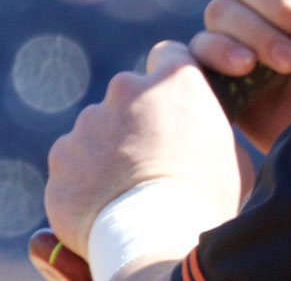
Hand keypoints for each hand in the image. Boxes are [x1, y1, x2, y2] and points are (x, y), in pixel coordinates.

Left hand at [44, 42, 243, 258]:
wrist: (156, 237)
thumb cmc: (205, 196)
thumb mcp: (230, 153)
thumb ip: (206, 128)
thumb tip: (198, 134)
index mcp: (174, 80)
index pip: (169, 54)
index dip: (170, 77)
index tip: (172, 101)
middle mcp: (126, 90)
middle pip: (128, 94)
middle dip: (135, 119)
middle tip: (150, 156)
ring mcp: (88, 122)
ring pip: (96, 129)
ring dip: (107, 149)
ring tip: (126, 188)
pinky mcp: (60, 156)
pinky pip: (73, 162)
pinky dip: (84, 178)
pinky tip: (104, 203)